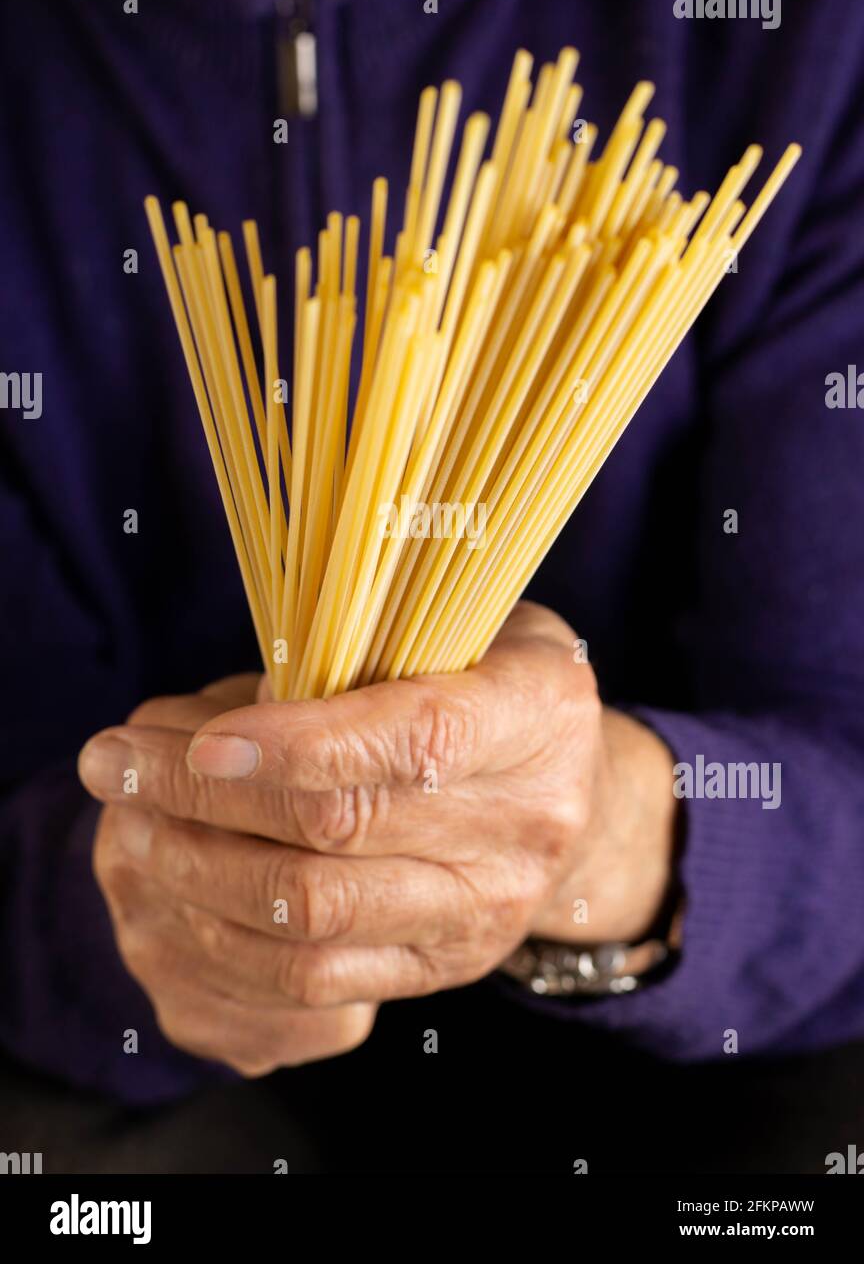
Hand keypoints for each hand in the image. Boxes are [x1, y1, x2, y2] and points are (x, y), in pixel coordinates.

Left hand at [79, 602, 677, 1072]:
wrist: (573, 788)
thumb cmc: (493, 674)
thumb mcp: (460, 620)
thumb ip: (371, 644)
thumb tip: (240, 703)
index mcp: (539, 713)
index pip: (418, 738)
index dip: (303, 743)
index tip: (202, 738)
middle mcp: (528, 823)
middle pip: (345, 829)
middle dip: (206, 798)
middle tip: (115, 762)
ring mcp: (488, 909)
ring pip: (317, 917)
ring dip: (200, 871)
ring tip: (130, 825)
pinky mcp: (444, 967)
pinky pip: (318, 980)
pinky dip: (228, 937)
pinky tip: (177, 889)